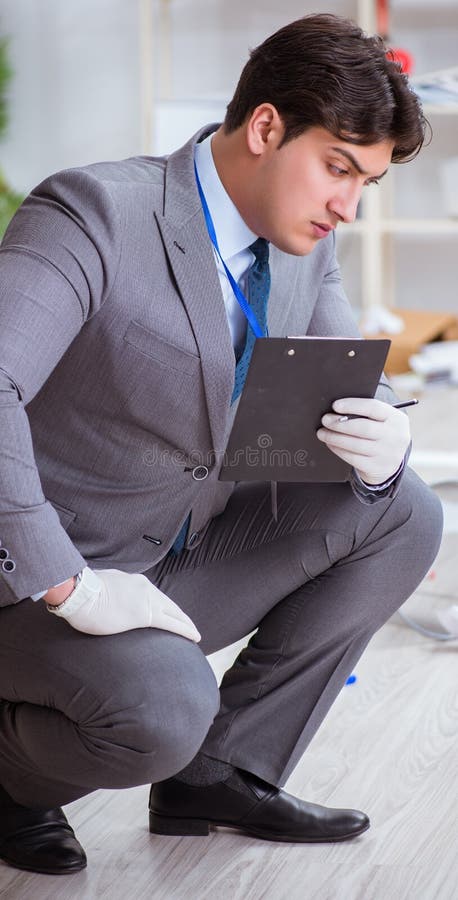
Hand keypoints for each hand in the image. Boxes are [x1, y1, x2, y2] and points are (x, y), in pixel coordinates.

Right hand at [47, 567, 200, 641]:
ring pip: (174, 613)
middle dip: (179, 615)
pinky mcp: (145, 615)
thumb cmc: (81, 593)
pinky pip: (171, 623)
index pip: (154, 595)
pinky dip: (185, 629)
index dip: (164, 605)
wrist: (78, 593)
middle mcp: (144, 587)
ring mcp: (146, 600)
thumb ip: (110, 592)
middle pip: (168, 603)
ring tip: (194, 633)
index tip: (169, 613)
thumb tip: (105, 598)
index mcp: (133, 581)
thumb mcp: (100, 587)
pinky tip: (194, 636)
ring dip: (185, 623)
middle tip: (188, 625)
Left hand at [316, 397, 410, 485]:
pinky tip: (331, 443)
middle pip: (363, 427)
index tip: (335, 405)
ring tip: (322, 432)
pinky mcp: (376, 467)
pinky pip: (352, 458)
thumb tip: (338, 410)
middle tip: (325, 420)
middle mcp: (395, 436)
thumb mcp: (383, 422)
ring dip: (335, 437)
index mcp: (397, 419)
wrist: (390, 462)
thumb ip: (367, 414)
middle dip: (340, 423)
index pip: (373, 408)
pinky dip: (338, 449)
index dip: (352, 405)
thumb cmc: (381, 434)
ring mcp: (387, 454)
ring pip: (355, 444)